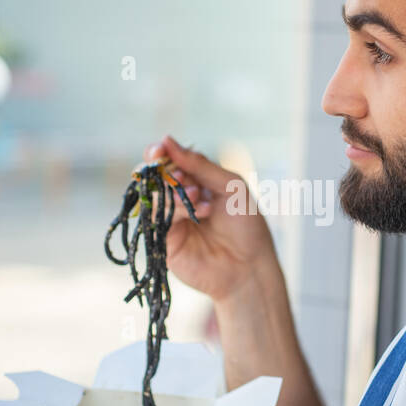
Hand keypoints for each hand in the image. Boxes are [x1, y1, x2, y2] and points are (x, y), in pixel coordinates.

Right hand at [144, 135, 281, 303]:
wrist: (250, 266)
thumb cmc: (246, 224)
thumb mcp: (229, 185)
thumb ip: (199, 164)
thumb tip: (167, 140)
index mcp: (195, 182)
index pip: (169, 161)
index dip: (160, 152)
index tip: (159, 149)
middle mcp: (179, 199)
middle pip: (155, 177)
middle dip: (164, 172)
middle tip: (181, 177)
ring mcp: (170, 220)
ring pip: (156, 196)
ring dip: (175, 192)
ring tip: (198, 196)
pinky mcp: (165, 241)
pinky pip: (159, 217)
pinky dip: (177, 209)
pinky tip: (199, 212)